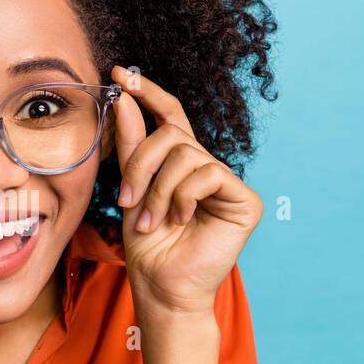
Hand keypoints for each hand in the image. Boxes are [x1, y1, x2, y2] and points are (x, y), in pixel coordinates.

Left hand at [111, 65, 262, 314]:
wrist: (163, 289)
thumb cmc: (148, 247)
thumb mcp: (132, 190)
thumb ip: (131, 146)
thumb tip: (125, 97)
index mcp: (181, 163)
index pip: (169, 115)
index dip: (147, 91)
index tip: (119, 74)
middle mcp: (206, 167)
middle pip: (171, 134)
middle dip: (140, 164)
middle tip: (126, 201)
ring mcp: (227, 183)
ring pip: (185, 154)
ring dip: (158, 190)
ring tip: (152, 221)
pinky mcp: (245, 200)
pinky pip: (208, 174)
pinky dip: (184, 197)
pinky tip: (181, 220)